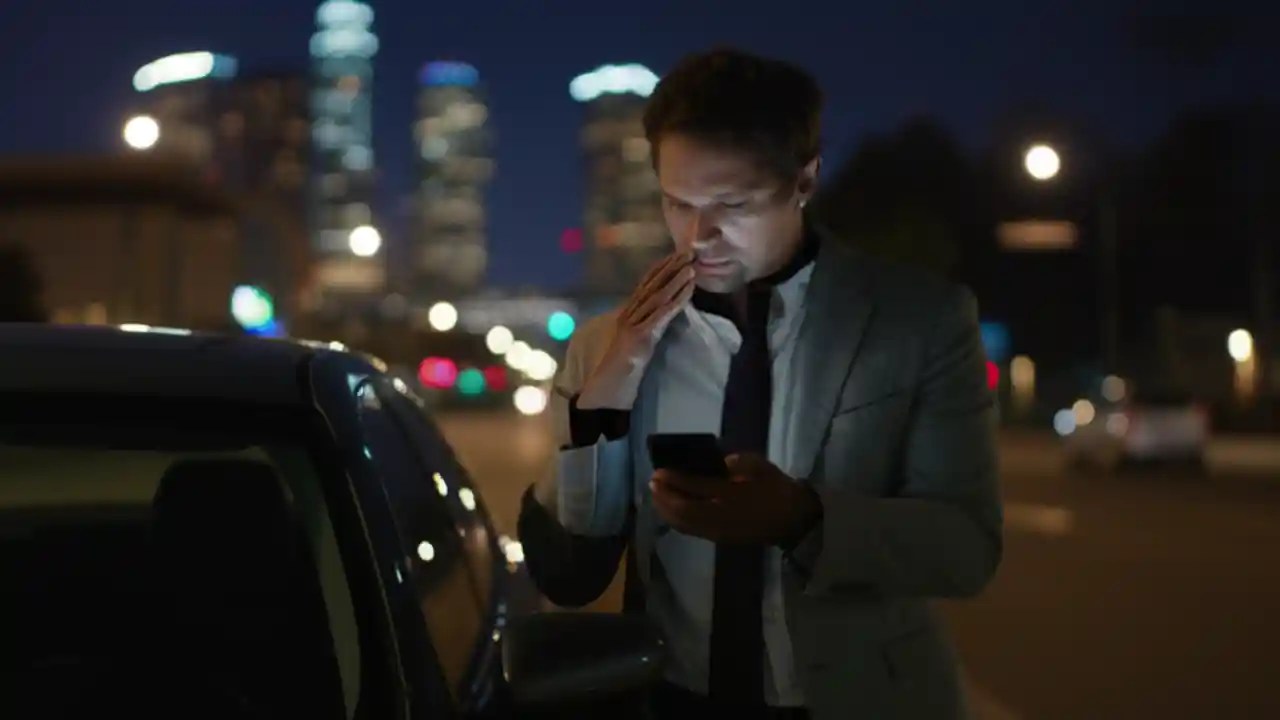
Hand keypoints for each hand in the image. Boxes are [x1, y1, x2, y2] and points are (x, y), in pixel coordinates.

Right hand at [577, 250, 695, 408]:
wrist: (607, 387)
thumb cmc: (620, 369)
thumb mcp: (633, 342)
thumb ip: (642, 327)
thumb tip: (658, 316)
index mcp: (626, 314)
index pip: (644, 286)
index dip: (660, 269)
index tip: (674, 255)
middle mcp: (628, 314)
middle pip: (651, 286)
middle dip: (670, 268)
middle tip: (687, 252)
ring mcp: (634, 324)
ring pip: (657, 296)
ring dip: (675, 279)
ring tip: (691, 266)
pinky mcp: (641, 336)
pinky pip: (662, 314)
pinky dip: (677, 300)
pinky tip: (689, 289)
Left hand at [649, 453, 821, 545]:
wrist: (794, 519)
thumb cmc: (776, 488)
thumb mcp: (756, 466)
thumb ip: (731, 463)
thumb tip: (709, 464)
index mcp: (730, 496)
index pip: (694, 487)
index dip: (673, 479)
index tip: (659, 470)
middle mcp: (719, 516)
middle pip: (682, 509)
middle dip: (663, 496)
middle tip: (652, 481)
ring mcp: (718, 531)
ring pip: (683, 524)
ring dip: (666, 510)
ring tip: (656, 495)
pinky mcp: (719, 538)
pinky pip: (691, 531)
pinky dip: (676, 520)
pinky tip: (671, 511)